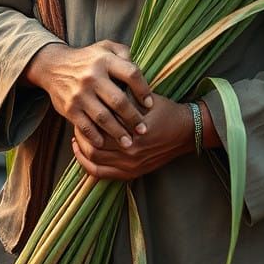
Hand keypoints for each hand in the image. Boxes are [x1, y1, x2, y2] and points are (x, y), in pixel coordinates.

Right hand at [23, 40, 152, 148]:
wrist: (53, 66)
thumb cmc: (88, 59)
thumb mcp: (105, 47)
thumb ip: (124, 53)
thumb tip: (140, 69)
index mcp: (104, 60)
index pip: (131, 74)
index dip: (143, 90)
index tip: (150, 104)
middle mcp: (92, 76)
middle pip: (118, 101)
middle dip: (133, 118)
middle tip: (143, 130)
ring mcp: (80, 94)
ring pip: (103, 117)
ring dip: (118, 132)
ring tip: (129, 143)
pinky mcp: (69, 108)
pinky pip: (85, 126)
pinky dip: (95, 137)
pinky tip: (104, 143)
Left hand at [71, 93, 192, 180]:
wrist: (186, 131)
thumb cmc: (165, 110)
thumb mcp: (145, 99)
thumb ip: (123, 98)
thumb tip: (99, 89)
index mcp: (133, 130)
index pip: (100, 124)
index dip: (87, 115)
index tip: (83, 106)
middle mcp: (130, 151)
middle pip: (93, 144)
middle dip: (81, 131)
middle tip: (78, 119)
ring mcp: (131, 166)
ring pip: (94, 160)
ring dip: (82, 148)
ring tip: (77, 136)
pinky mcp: (132, 173)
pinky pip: (101, 174)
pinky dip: (87, 164)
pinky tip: (83, 153)